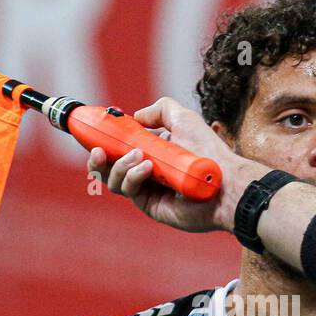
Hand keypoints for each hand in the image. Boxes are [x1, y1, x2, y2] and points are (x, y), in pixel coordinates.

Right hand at [86, 97, 265, 232]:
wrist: (225, 181)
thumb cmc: (208, 150)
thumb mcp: (183, 118)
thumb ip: (160, 109)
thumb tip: (136, 118)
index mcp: (151, 153)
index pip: (118, 149)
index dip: (102, 142)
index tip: (91, 133)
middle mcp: (146, 172)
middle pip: (108, 169)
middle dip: (96, 160)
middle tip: (98, 150)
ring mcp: (147, 191)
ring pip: (114, 181)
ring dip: (118, 166)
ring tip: (138, 156)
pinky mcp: (150, 207)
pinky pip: (129, 191)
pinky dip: (132, 177)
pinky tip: (145, 168)